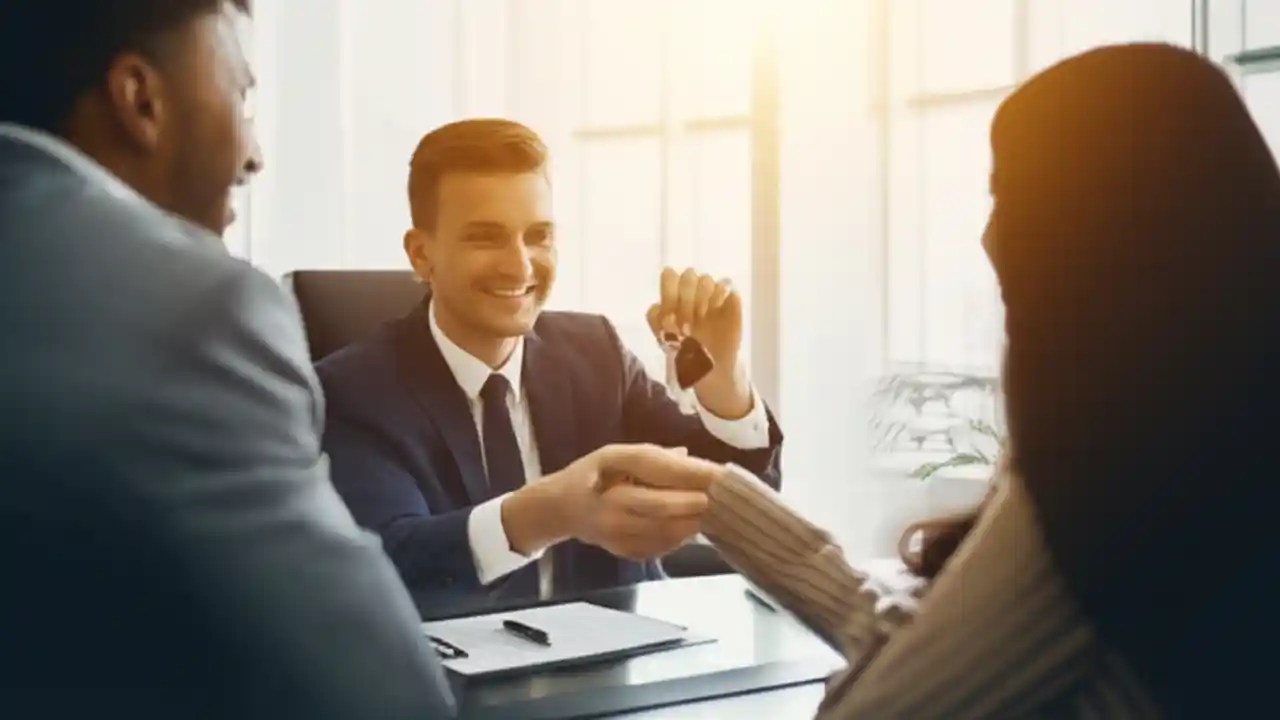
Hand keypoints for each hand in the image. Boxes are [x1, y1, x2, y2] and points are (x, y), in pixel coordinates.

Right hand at [503, 445, 719, 559]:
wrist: (560, 509)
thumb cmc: (595, 476)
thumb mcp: (617, 456)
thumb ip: (653, 457)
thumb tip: (690, 457)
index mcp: (607, 466)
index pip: (652, 467)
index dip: (687, 472)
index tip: (717, 473)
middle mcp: (607, 501)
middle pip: (656, 505)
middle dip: (690, 504)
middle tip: (717, 499)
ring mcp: (613, 531)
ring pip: (660, 530)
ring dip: (690, 524)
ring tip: (713, 515)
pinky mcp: (621, 550)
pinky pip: (656, 547)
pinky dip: (678, 538)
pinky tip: (691, 528)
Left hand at [646, 267, 752, 418]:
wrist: (709, 369)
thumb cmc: (683, 352)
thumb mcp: (664, 340)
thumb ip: (660, 325)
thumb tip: (668, 318)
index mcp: (672, 296)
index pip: (669, 277)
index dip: (670, 293)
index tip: (671, 316)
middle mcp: (692, 291)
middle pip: (689, 275)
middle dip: (687, 298)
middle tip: (688, 325)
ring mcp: (712, 296)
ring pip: (707, 280)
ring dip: (703, 298)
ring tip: (703, 320)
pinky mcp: (731, 305)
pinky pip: (729, 292)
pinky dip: (724, 302)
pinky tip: (718, 317)